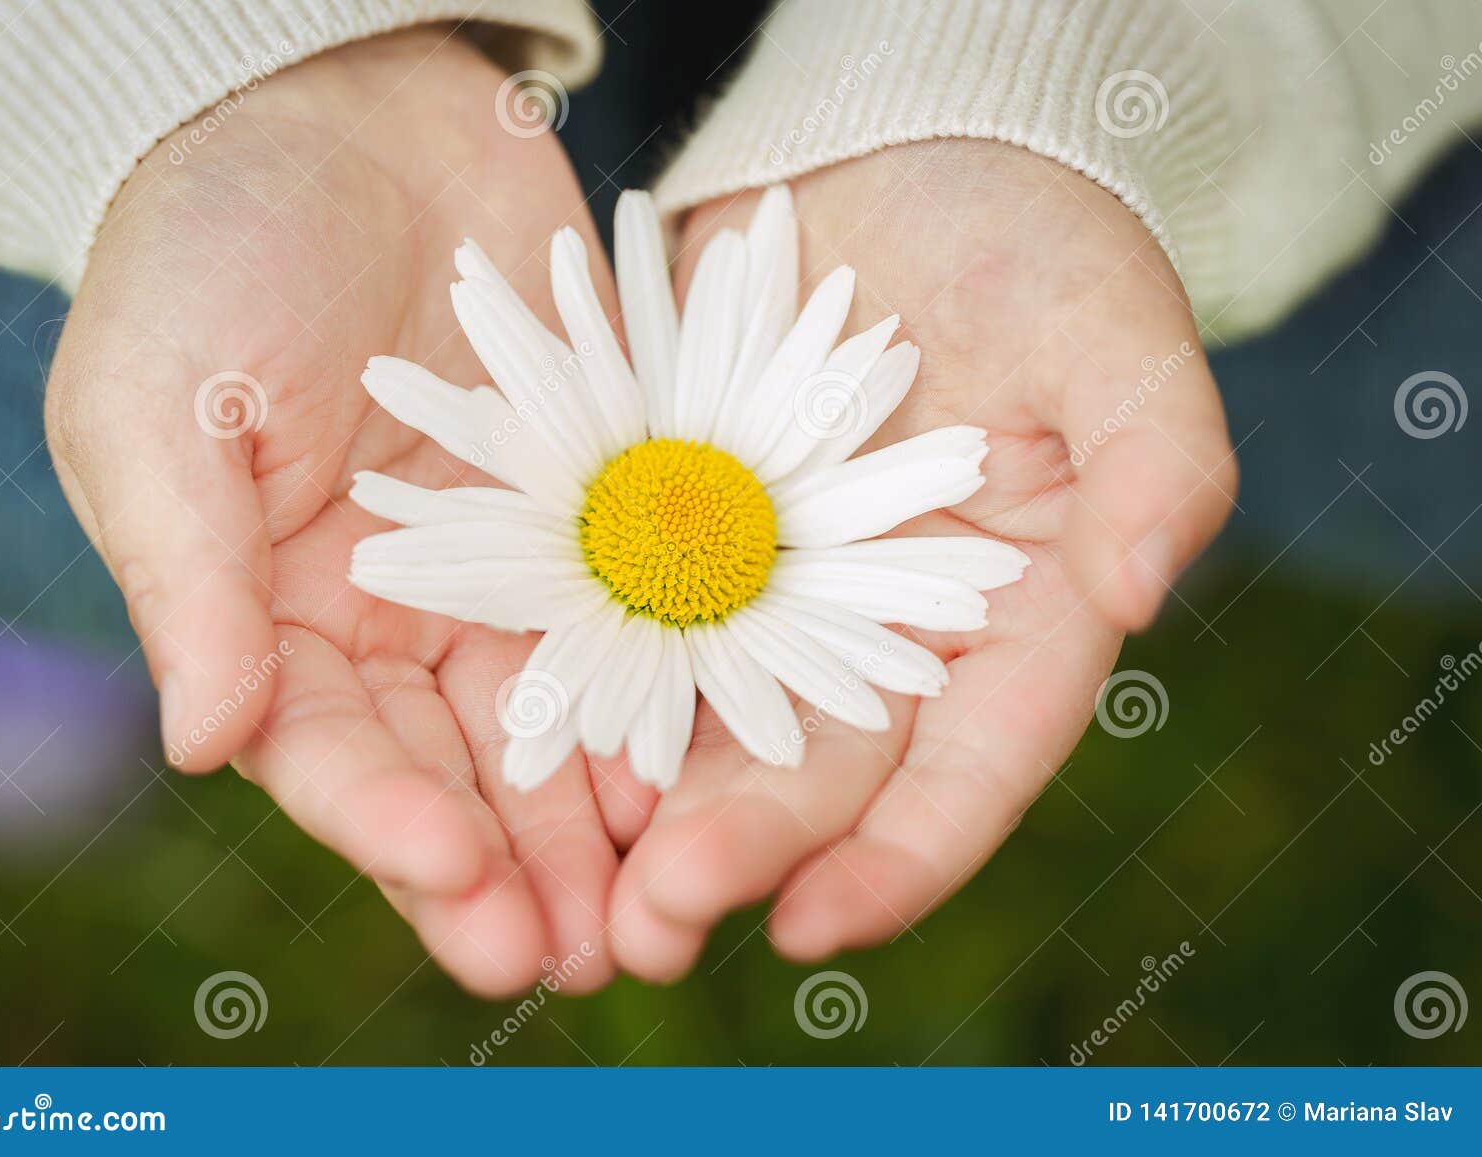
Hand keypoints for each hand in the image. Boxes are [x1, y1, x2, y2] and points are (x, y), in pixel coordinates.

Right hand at [45, 28, 628, 995]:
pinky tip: (724, 770)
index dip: (391, 826)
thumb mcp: (161, 404)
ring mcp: (504, 575)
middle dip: (512, 870)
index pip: (333, 754)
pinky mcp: (598, 514)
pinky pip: (641, 622)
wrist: (348, 113)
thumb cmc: (213, 247)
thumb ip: (184, 578)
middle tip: (576, 958)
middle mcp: (394, 622)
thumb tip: (203, 745)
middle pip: (457, 773)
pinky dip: (675, 700)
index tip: (460, 881)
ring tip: (662, 910)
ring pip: (560, 728)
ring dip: (605, 823)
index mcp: (272, 615)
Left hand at [609, 140, 1236, 975]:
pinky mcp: (684, 535)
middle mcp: (887, 639)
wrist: (901, 158)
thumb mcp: (1114, 333)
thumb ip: (1159, 458)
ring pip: (710, 726)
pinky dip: (582, 686)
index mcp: (1009, 625)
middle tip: (653, 927)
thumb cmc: (1037, 244)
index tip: (815, 927)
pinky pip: (626, 623)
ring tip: (573, 889)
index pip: (969, 767)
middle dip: (740, 853)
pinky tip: (523, 747)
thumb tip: (1144, 587)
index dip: (902, 856)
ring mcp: (778, 594)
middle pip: (819, 770)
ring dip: (643, 811)